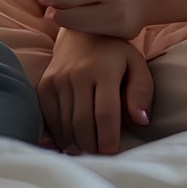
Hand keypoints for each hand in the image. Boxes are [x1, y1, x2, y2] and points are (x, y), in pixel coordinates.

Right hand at [40, 28, 151, 154]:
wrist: (81, 32)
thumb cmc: (115, 53)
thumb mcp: (137, 65)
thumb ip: (141, 92)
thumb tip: (140, 120)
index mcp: (103, 70)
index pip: (105, 113)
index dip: (109, 139)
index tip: (112, 153)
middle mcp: (76, 74)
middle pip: (82, 123)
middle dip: (92, 146)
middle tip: (100, 155)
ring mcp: (57, 79)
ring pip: (65, 124)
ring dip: (76, 143)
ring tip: (87, 149)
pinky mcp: (45, 84)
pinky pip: (49, 118)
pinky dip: (60, 134)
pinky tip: (71, 139)